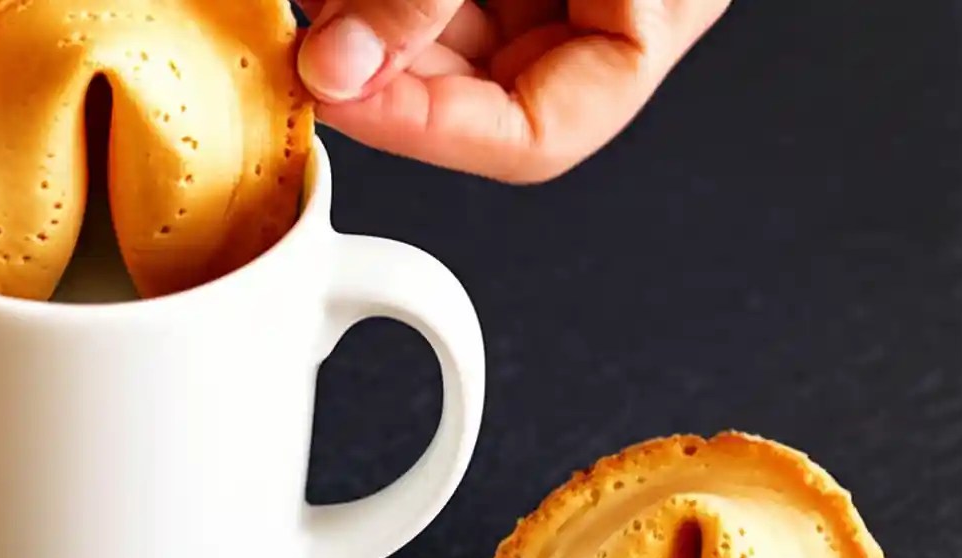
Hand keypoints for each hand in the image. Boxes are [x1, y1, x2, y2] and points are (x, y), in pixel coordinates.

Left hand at [296, 0, 730, 183]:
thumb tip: (338, 66)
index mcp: (650, 23)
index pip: (534, 138)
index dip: (425, 132)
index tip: (336, 97)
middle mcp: (605, 15)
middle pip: (476, 94)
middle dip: (382, 74)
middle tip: (311, 42)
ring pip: (451, 42)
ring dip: (374, 30)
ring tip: (320, 5)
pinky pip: (447, 0)